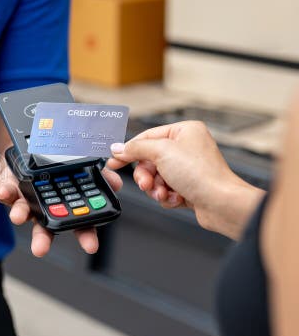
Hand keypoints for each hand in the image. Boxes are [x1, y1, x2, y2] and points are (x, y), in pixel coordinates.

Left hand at [0, 159, 122, 256]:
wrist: (31, 151)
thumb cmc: (58, 165)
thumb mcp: (84, 166)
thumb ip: (99, 174)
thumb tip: (116, 183)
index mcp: (67, 206)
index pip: (79, 225)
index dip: (86, 236)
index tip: (91, 246)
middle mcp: (46, 208)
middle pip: (45, 229)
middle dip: (43, 240)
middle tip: (41, 249)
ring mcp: (27, 200)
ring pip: (23, 212)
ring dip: (20, 215)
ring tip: (19, 217)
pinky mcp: (10, 188)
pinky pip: (6, 192)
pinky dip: (4, 193)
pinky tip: (2, 193)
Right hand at [106, 120, 263, 239]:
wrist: (222, 203)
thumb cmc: (203, 175)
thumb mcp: (161, 152)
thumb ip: (136, 148)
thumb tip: (118, 148)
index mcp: (184, 131)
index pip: (146, 137)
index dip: (129, 150)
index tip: (114, 160)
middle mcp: (187, 147)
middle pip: (149, 160)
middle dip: (146, 175)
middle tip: (146, 183)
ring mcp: (188, 168)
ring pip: (155, 177)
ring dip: (155, 188)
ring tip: (164, 193)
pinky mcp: (188, 186)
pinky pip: (164, 189)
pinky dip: (166, 196)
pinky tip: (175, 198)